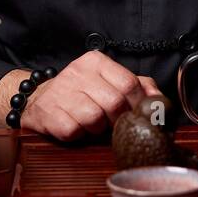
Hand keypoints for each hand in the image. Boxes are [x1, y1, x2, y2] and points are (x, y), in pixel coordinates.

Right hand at [16, 51, 162, 141]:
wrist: (38, 99)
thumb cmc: (81, 93)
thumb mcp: (109, 81)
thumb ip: (139, 86)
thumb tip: (159, 99)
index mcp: (95, 62)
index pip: (129, 83)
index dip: (136, 104)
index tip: (135, 114)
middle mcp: (76, 72)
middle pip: (114, 102)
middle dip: (118, 119)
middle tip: (113, 123)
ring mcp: (60, 92)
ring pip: (94, 118)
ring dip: (96, 128)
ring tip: (91, 124)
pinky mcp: (47, 112)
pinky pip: (73, 131)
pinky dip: (78, 135)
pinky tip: (74, 128)